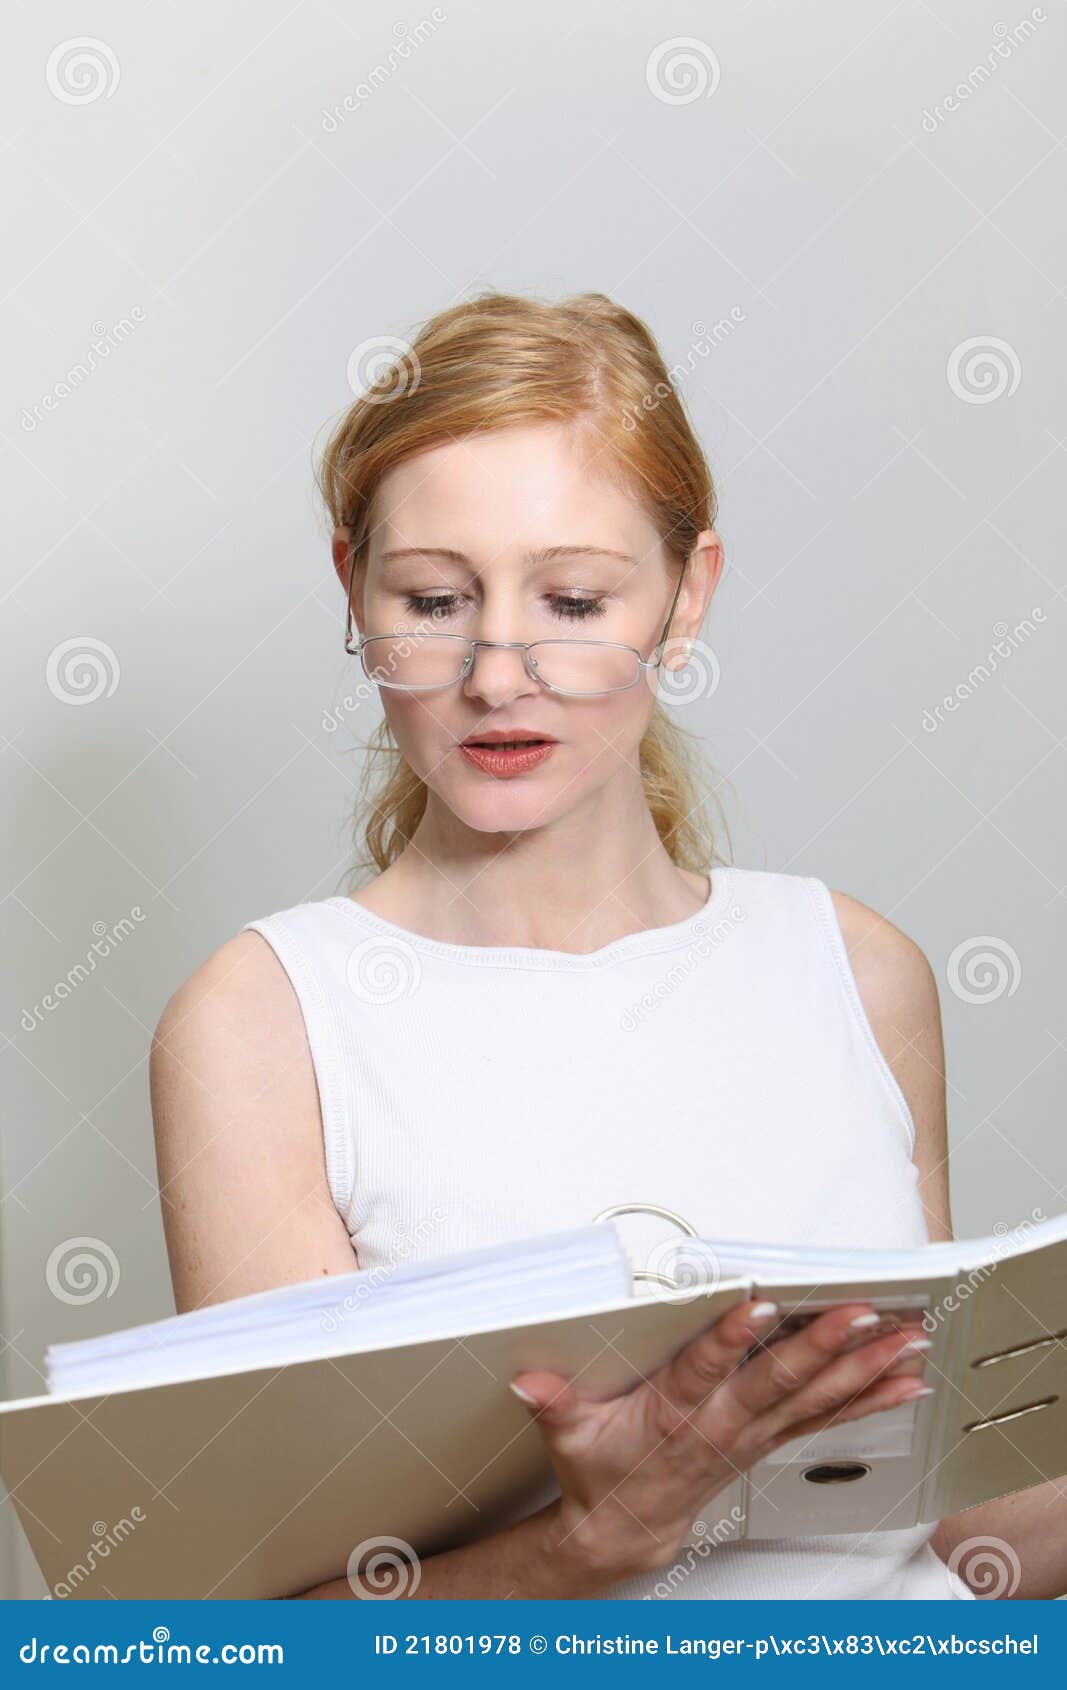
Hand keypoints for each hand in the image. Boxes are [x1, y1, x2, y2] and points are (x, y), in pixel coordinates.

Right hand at [509, 1297, 931, 1588]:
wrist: (626, 1526)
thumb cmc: (603, 1470)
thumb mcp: (569, 1436)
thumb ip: (553, 1401)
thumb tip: (530, 1379)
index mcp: (674, 1414)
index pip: (703, 1370)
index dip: (730, 1339)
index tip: (756, 1306)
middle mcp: (723, 1424)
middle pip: (779, 1381)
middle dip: (823, 1347)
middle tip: (860, 1315)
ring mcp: (753, 1435)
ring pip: (816, 1399)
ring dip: (863, 1369)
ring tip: (902, 1340)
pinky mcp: (770, 1440)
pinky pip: (828, 1418)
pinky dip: (870, 1398)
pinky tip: (903, 1379)